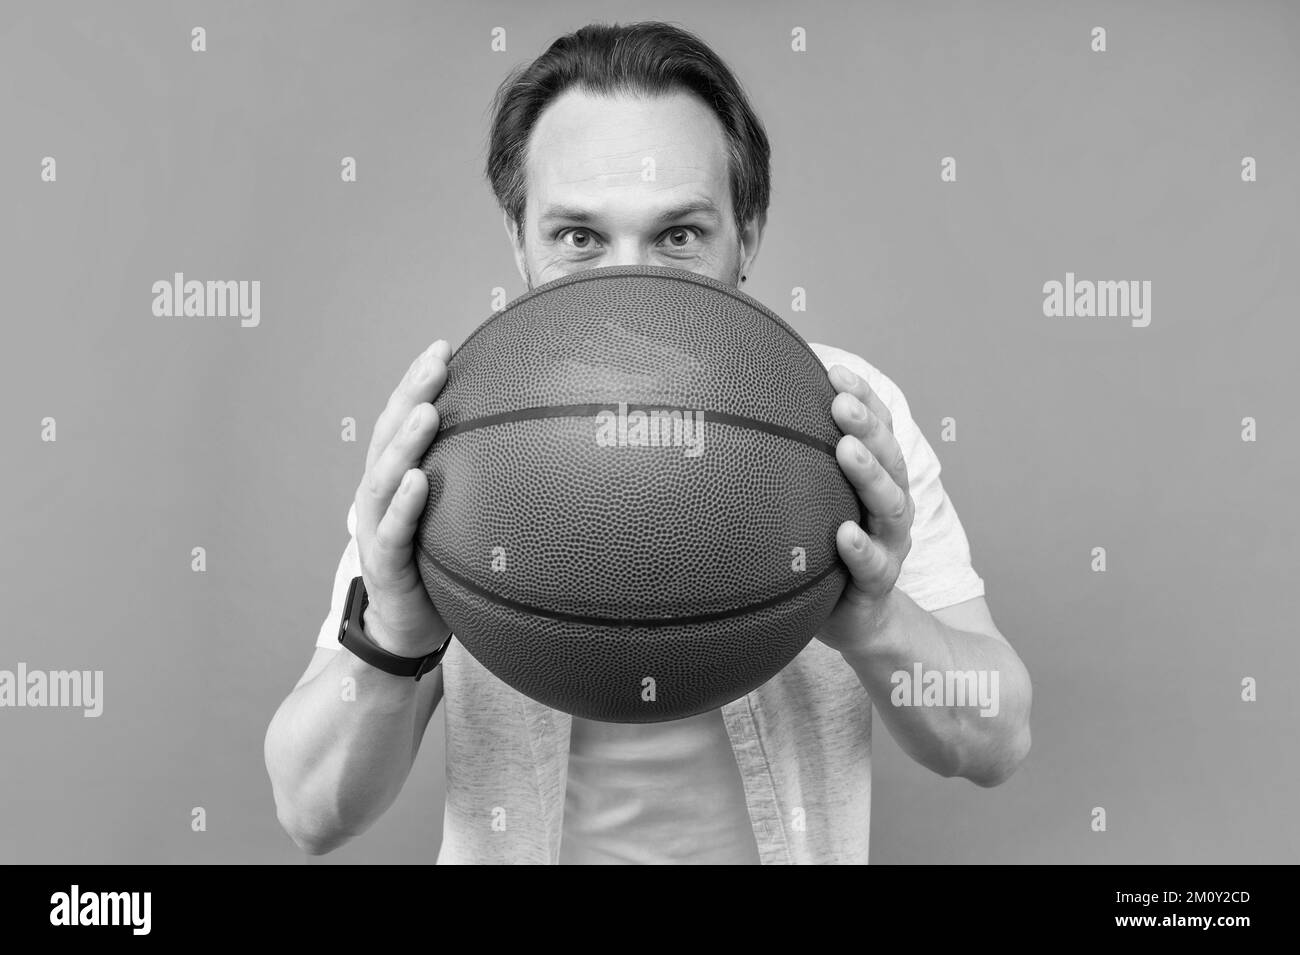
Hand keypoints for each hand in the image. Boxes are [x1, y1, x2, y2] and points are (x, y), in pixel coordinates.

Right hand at [352, 340, 452, 656]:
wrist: (408, 631)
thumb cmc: (436, 566)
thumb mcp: (454, 517)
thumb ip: (473, 482)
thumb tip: (532, 448)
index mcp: (394, 478)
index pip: (401, 421)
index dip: (416, 383)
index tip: (441, 347)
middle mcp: (379, 495)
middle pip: (389, 435)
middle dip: (410, 394)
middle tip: (434, 359)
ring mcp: (376, 528)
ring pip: (384, 476)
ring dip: (405, 441)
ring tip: (427, 409)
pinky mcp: (385, 564)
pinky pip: (393, 530)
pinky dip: (404, 504)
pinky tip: (418, 480)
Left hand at [818, 364, 914, 648]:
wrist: (858, 620)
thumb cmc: (827, 549)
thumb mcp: (814, 503)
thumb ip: (797, 466)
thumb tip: (744, 416)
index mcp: (878, 479)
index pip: (878, 430)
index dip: (864, 399)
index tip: (837, 372)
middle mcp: (890, 506)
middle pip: (888, 457)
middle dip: (867, 425)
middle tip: (840, 401)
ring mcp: (889, 544)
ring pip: (890, 505)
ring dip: (869, 474)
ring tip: (847, 449)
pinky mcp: (879, 583)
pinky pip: (874, 565)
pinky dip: (860, 548)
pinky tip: (844, 534)